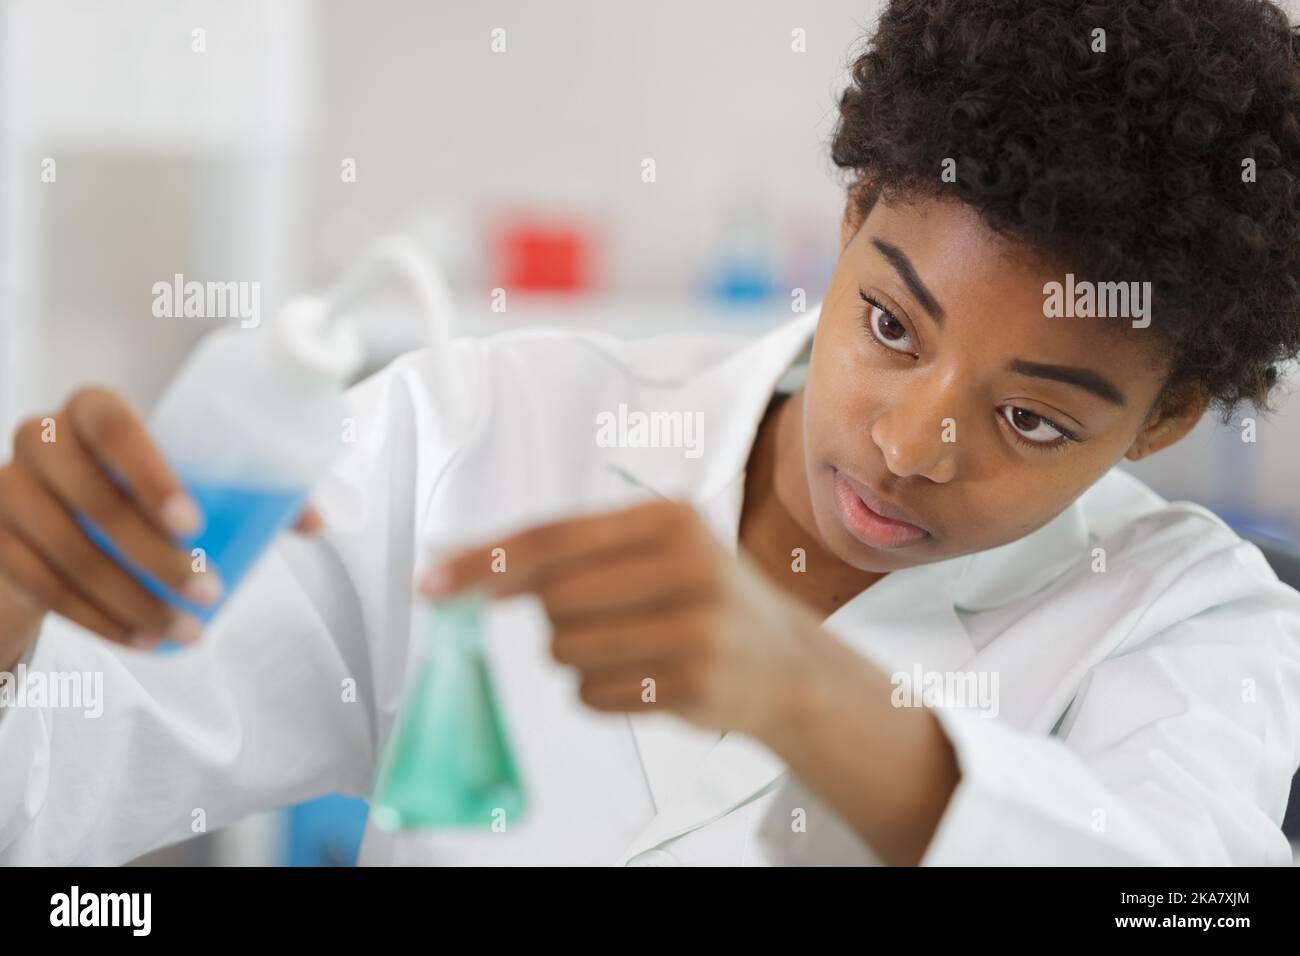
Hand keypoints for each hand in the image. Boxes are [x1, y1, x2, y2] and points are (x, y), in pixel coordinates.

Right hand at [0, 386, 321, 661]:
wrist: (49, 514)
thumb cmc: (133, 487)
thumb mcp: (180, 476)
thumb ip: (248, 488)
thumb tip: (314, 522)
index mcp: (92, 409)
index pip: (114, 424)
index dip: (150, 473)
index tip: (195, 524)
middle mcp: (40, 439)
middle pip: (92, 501)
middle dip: (157, 558)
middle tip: (210, 593)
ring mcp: (6, 491)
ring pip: (67, 555)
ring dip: (134, 601)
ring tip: (187, 629)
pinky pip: (43, 589)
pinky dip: (98, 621)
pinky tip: (141, 640)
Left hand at [418, 499, 822, 738]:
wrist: (786, 662)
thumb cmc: (701, 597)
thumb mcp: (656, 549)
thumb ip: (574, 553)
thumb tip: (470, 570)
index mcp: (669, 518)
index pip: (553, 536)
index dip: (485, 561)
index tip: (432, 584)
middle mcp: (687, 565)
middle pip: (554, 600)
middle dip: (556, 618)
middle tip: (604, 617)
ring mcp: (694, 627)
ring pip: (565, 651)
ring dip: (577, 657)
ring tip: (634, 646)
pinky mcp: (693, 683)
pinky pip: (591, 695)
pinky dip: (601, 692)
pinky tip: (648, 677)